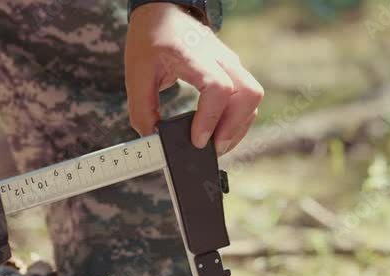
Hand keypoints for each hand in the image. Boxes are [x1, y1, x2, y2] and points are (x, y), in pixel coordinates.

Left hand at [125, 3, 263, 154]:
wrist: (164, 12)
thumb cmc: (150, 40)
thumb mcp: (136, 75)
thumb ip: (142, 110)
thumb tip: (153, 140)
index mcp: (193, 56)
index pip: (218, 88)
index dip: (211, 118)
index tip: (197, 139)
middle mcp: (219, 57)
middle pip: (248, 94)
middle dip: (233, 128)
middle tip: (210, 148)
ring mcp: (230, 62)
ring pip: (253, 97)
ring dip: (238, 126)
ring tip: (215, 144)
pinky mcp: (232, 70)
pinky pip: (247, 97)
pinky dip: (238, 118)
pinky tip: (220, 132)